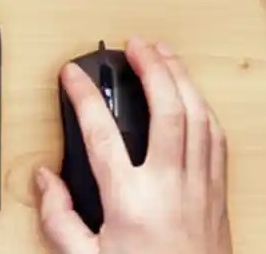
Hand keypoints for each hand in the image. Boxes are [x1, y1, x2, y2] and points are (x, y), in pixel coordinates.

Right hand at [35, 40, 230, 253]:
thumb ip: (59, 219)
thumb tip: (46, 179)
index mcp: (131, 202)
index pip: (102, 133)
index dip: (83, 96)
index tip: (71, 73)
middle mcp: (171, 187)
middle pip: (167, 109)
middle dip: (151, 68)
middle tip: (133, 45)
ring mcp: (201, 188)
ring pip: (198, 117)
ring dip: (181, 79)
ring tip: (164, 55)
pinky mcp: (219, 196)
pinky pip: (216, 139)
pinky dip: (203, 109)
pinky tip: (192, 97)